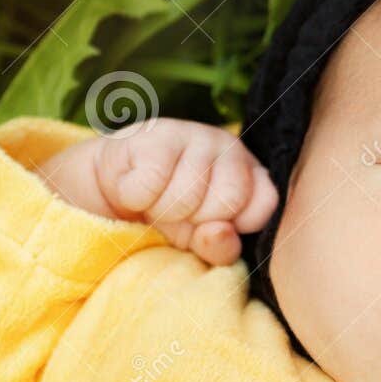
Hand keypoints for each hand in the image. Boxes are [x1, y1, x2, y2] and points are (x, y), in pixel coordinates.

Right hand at [37, 118, 277, 265]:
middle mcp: (230, 147)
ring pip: (186, 196)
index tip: (213, 226)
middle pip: (230, 200)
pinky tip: (135, 186)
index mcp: (251, 173)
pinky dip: (136, 197)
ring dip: (163, 211)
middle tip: (181, 214)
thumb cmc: (171, 216)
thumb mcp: (201, 241)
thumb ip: (220, 247)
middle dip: (199, 219)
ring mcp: (196, 135)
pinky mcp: (157, 133)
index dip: (237, 225)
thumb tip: (220, 233)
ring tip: (157, 201)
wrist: (115, 188)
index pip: (265, 203)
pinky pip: (150, 184)